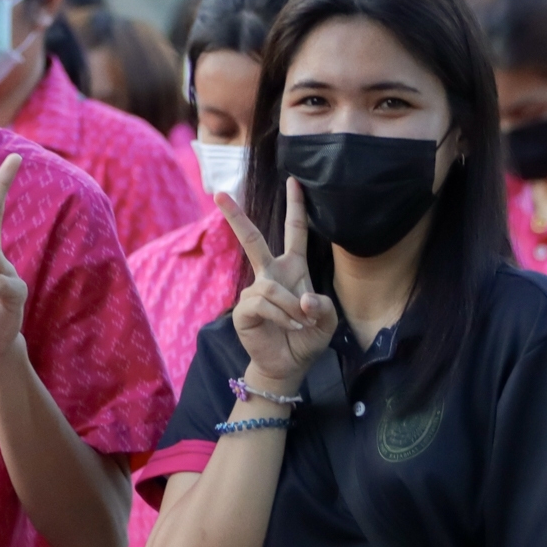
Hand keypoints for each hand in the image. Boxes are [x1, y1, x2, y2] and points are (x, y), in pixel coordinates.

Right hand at [218, 183, 337, 391]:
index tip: (293, 180)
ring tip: (300, 325)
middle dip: (235, 216)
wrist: (289, 365)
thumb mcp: (328, 322)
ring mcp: (254, 291)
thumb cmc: (307, 339)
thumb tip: (302, 298)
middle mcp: (270, 274)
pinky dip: (282, 318)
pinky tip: (289, 329)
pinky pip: (263, 304)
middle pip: (252, 240)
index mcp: (293, 268)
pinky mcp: (244, 309)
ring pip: (271, 287)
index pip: (295, 231)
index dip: (296, 206)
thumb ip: (324, 307)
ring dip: (291, 309)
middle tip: (218, 193)